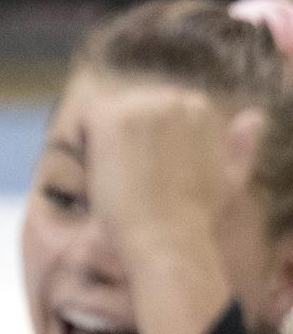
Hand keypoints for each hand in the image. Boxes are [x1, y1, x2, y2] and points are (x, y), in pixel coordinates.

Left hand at [85, 81, 262, 268]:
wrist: (165, 235)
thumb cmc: (195, 217)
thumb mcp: (230, 179)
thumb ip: (241, 148)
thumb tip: (253, 117)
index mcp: (197, 107)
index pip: (146, 115)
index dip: (136, 147)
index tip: (141, 176)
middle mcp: (172, 98)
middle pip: (122, 112)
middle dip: (116, 144)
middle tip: (126, 182)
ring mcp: (142, 104)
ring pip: (101, 119)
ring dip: (99, 149)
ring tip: (117, 181)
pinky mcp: (113, 118)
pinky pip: (81, 125)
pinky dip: (81, 150)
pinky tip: (98, 175)